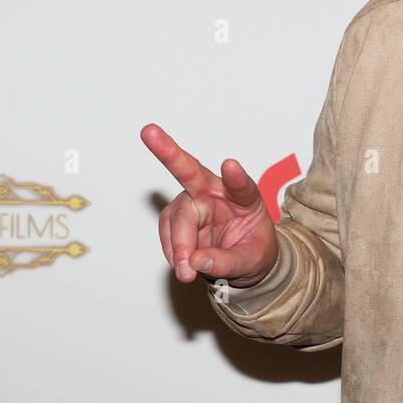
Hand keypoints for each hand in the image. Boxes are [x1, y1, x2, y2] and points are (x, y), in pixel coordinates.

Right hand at [140, 123, 277, 286]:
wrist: (243, 262)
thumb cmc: (253, 251)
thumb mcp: (251, 262)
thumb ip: (227, 262)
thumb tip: (195, 261)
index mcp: (244, 198)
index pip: (242, 185)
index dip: (236, 176)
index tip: (230, 165)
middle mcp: (216, 192)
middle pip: (190, 171)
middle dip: (168, 152)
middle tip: (149, 131)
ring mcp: (194, 202)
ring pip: (178, 216)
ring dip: (178, 244)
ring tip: (186, 271)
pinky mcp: (178, 216)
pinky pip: (168, 232)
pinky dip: (173, 251)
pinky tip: (182, 263)